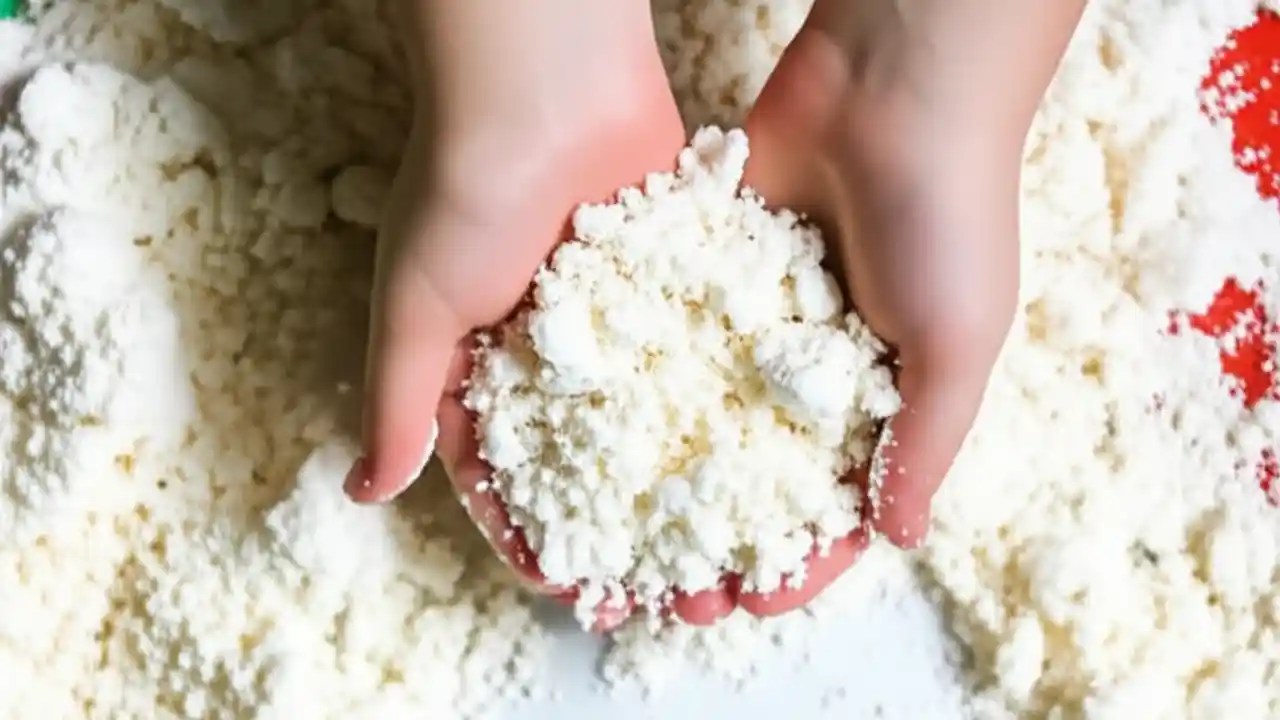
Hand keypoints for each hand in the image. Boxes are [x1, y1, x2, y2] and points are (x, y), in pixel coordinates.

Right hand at [344, 1, 684, 626]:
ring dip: (673, 475)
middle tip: (655, 583)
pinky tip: (750, 452)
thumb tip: (364, 491)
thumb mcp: (417, 308)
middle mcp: (550, 345)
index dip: (529, 533)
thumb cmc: (466, 191)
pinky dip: (715, 400)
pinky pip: (693, 352)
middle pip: (583, 456)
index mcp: (478, 360)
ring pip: (645, 415)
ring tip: (714, 534)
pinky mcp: (670, 277)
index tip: (568, 588)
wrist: (548, 85)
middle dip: (612, 521)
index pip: (502, 473)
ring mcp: (615, 313)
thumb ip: (398, 402)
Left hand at [666, 0, 1083, 621]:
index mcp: (888, 393)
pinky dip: (643, 375)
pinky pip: (674, 331)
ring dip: (667, 465)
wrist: (891, 88)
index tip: (747, 604)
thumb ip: (925, 444)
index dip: (800, 560)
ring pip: (706, 409)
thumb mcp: (959, 345)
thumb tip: (902, 539)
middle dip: (717, 529)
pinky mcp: (714, 265)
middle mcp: (818, 364)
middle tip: (668, 582)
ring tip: (616, 520)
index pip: (839, 503)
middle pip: (761, 469)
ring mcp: (762, 316)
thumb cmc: (950, 219)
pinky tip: (595, 424)